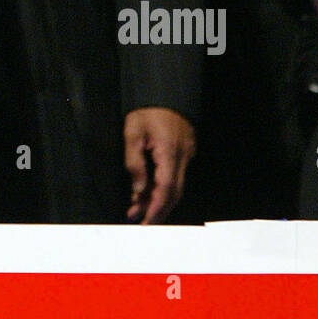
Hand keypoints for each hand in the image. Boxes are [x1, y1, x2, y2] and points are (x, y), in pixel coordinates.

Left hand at [124, 107, 195, 223]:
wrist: (164, 93)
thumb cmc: (145, 111)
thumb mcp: (132, 133)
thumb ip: (134, 163)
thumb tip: (139, 190)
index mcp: (169, 151)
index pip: (166, 187)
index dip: (156, 206)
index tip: (146, 221)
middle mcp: (182, 156)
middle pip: (175, 192)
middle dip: (159, 210)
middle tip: (143, 225)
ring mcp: (186, 155)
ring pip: (176, 186)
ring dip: (160, 201)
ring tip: (139, 212)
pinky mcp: (184, 154)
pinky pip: (175, 177)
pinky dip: (163, 189)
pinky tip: (147, 195)